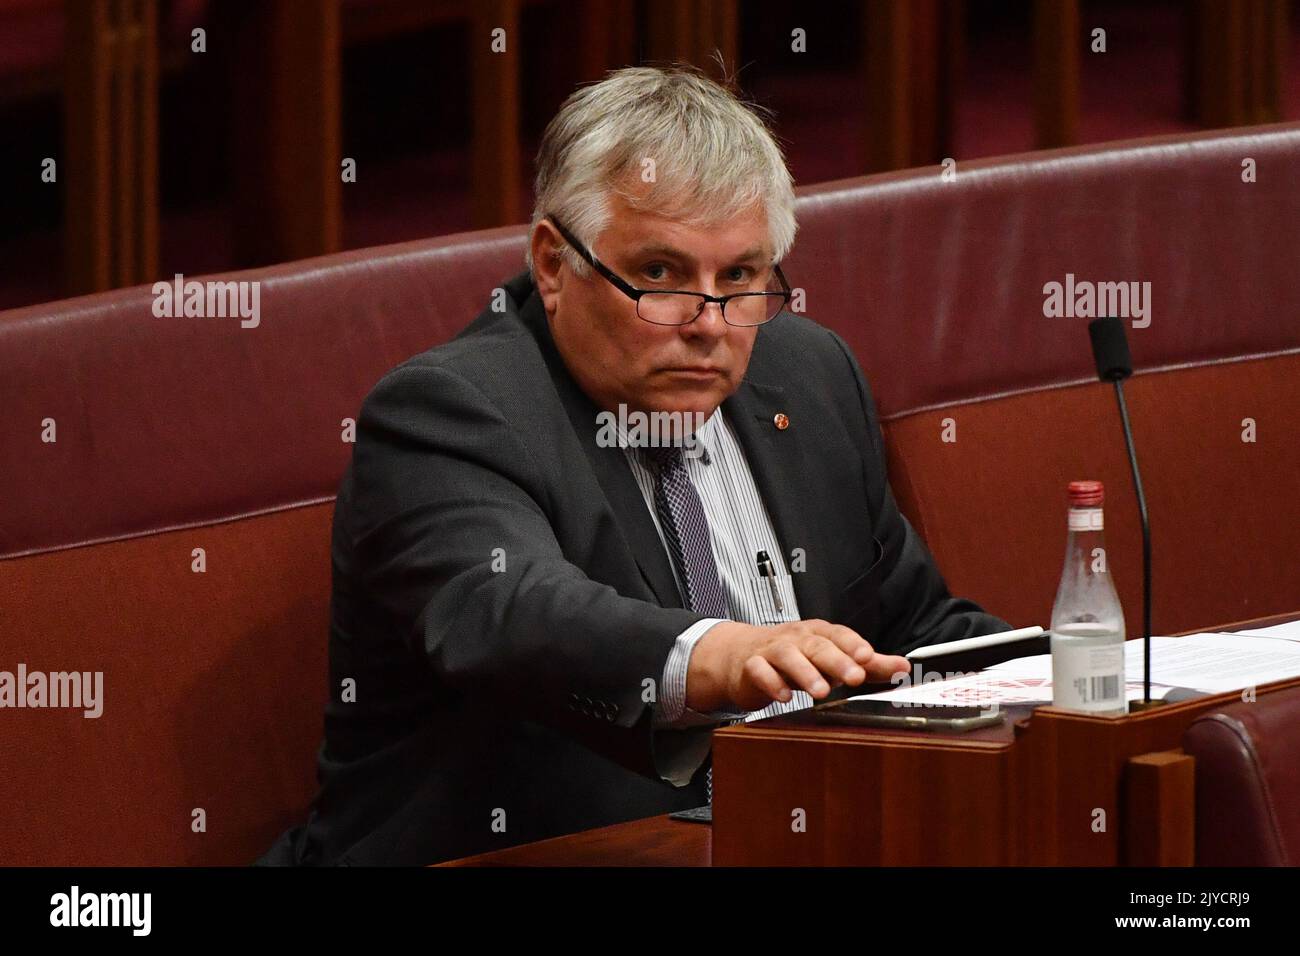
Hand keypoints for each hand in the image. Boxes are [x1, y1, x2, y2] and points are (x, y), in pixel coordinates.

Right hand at [685, 619, 910, 712]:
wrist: (741, 655)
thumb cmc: (793, 655)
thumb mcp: (831, 656)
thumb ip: (867, 664)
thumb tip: (903, 667)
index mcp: (819, 633)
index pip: (839, 635)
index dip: (854, 645)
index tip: (869, 657)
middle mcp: (797, 637)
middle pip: (817, 645)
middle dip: (837, 660)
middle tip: (855, 677)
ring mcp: (773, 650)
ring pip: (788, 655)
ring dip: (805, 672)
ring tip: (821, 691)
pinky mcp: (752, 666)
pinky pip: (760, 671)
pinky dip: (771, 682)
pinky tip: (784, 696)